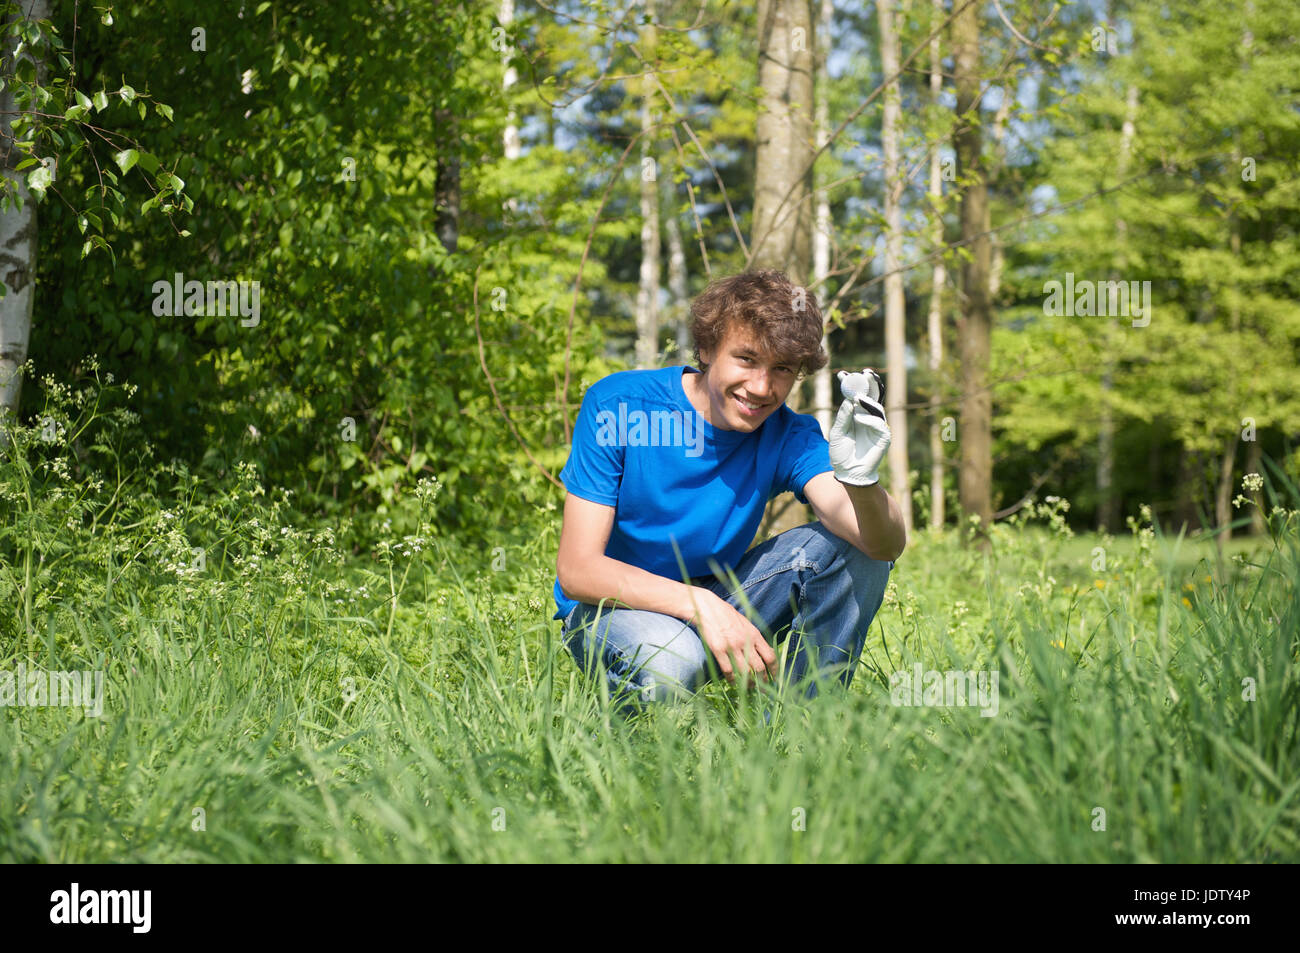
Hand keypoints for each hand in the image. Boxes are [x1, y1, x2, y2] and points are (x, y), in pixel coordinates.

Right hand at [689, 589, 776, 684]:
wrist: (707, 608)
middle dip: (763, 681)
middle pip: (759, 667)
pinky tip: (733, 683)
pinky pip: (728, 671)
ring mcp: (732, 646)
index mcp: (754, 634)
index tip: (775, 678)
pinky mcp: (719, 650)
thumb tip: (765, 653)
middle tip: (762, 688)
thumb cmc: (727, 615)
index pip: (770, 656)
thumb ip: (754, 638)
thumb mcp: (746, 624)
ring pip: (745, 672)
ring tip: (749, 688)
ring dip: (748, 683)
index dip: (774, 670)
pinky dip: (732, 680)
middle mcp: (745, 641)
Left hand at [830, 369, 890, 485]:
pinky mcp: (883, 438)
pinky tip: (858, 418)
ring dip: (868, 401)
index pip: (856, 395)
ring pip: (877, 408)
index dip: (851, 384)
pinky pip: (879, 424)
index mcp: (857, 414)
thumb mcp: (838, 432)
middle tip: (864, 373)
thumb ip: (843, 416)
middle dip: (870, 383)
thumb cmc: (841, 453)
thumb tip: (849, 400)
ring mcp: (878, 427)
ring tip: (857, 397)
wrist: (847, 473)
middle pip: (873, 396)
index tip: (842, 374)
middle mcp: (869, 418)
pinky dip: (868, 420)